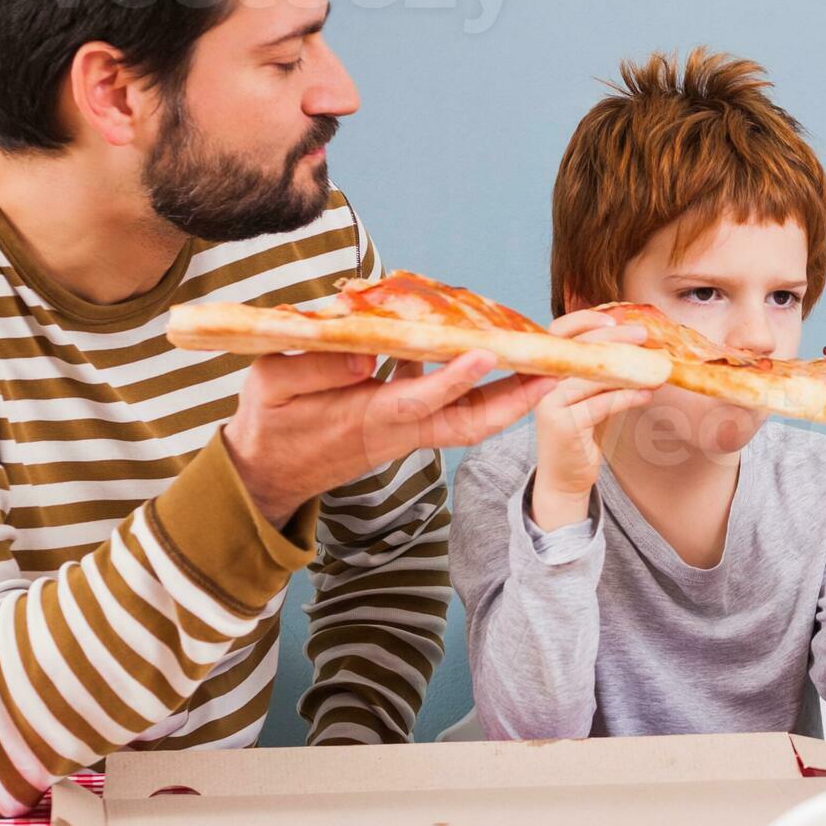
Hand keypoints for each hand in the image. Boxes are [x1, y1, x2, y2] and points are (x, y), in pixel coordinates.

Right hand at [225, 348, 556, 529]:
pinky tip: (494, 352)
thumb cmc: (268, 424)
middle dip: (515, 401)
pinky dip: (479, 386)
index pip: (417, 400)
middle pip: (469, 423)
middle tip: (557, 372)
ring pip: (470, 420)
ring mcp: (407, 433)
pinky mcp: (406, 428)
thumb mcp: (271, 387)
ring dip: (509, 396)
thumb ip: (316, 369)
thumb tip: (366, 359)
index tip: (488, 353)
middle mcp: (397, 430)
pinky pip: (454, 409)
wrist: (268, 473)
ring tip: (545, 362)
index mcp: (364, 418)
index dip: (454, 378)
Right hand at [529, 310, 657, 530]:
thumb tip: (636, 343)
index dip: (585, 320)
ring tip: (655, 368)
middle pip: (578, 350)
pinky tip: (646, 394)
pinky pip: (600, 404)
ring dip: (628, 370)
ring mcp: (548, 403)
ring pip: (592, 377)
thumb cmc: (581, 431)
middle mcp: (541, 382)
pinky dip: (627, 397)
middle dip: (614, 339)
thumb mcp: (591, 393)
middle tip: (644, 335)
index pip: (559, 332)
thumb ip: (602, 370)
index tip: (616, 317)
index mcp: (545, 369)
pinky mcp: (561, 424)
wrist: (564, 478)